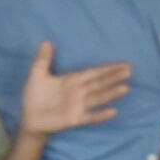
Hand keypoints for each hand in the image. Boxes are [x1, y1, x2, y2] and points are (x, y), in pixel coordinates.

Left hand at [16, 41, 132, 136]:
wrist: (29, 117)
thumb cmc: (34, 95)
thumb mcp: (37, 74)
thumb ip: (43, 59)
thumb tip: (46, 41)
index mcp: (72, 80)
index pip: (95, 72)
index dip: (109, 68)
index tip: (125, 64)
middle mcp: (79, 92)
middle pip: (100, 83)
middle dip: (114, 77)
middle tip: (130, 71)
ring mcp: (78, 106)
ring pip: (98, 97)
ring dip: (111, 93)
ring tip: (125, 88)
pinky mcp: (74, 119)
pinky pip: (90, 116)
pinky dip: (101, 115)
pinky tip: (113, 111)